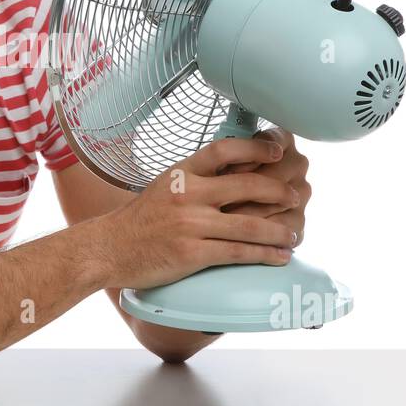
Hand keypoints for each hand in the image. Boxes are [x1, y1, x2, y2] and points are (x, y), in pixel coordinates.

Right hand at [95, 136, 299, 290]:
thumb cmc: (139, 220)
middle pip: (246, 186)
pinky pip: (238, 252)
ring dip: (279, 231)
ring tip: (295, 234)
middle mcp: (187, 194)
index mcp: (181, 173)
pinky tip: (279, 256)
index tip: (277, 154)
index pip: (223, 149)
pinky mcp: (191, 253)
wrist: (109, 248)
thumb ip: (195, 180)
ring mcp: (190, 224)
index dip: (255, 148)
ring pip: (249, 225)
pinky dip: (264, 255)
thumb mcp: (164, 186)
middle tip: (296, 198)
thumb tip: (234, 174)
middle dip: (279, 192)